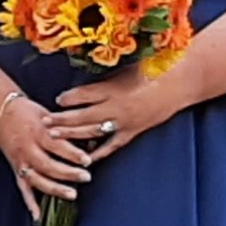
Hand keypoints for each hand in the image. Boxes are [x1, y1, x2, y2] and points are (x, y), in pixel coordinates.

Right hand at [0, 91, 96, 220]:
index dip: (72, 153)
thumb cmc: (30, 113)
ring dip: (54, 189)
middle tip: (86, 177)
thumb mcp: (48, 115)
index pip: (56, 144)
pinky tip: (38, 216)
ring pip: (37, 179)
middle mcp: (28, 148)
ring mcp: (21, 161)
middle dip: (68, 173)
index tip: (87, 159)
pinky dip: (30, 203)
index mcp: (37, 132)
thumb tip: (92, 139)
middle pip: (48, 164)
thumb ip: (66, 129)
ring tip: (72, 194)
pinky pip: (23, 189)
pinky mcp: (16, 170)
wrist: (2, 115)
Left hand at [47, 68, 188, 164]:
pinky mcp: (133, 132)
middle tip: (43, 122)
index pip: (83, 95)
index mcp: (113, 88)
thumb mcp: (127, 67)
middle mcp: (116, 107)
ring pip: (93, 132)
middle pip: (82, 116)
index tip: (57, 99)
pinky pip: (112, 145)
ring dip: (72, 135)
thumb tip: (85, 77)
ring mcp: (124, 122)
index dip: (68, 98)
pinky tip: (84, 159)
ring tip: (54, 136)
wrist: (182, 81)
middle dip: (61, 120)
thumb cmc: (155, 67)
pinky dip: (98, 153)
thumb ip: (106, 76)